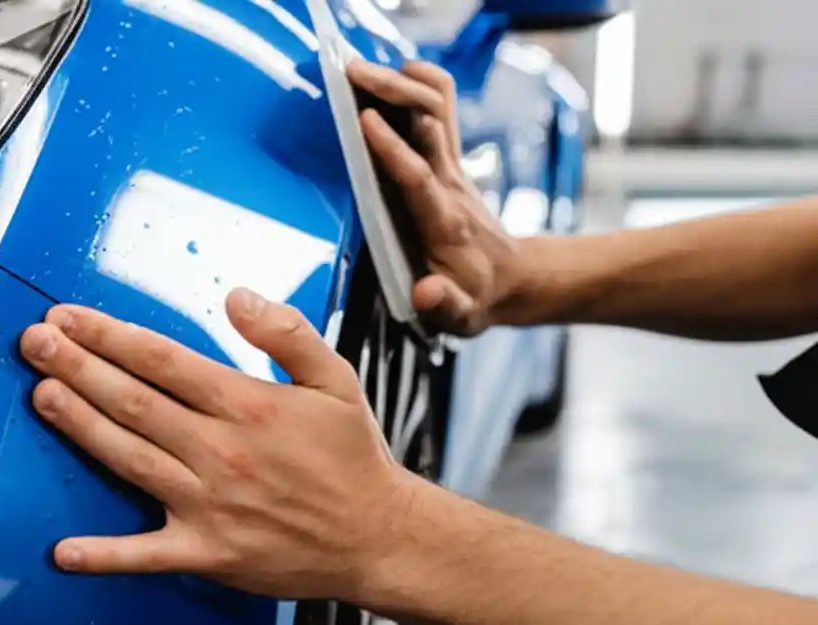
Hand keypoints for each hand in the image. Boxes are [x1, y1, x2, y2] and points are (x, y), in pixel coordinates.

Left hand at [19, 289, 429, 601]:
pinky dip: (105, 556)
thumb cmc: (352, 459)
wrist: (379, 538)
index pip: (162, 359)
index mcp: (249, 404)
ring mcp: (210, 505)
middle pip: (134, 401)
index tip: (70, 318)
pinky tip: (63, 551)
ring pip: (130, 458)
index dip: (109, 335)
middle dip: (78, 368)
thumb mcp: (336, 378)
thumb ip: (286, 331)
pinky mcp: (208, 552)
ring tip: (41, 397)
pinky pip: (147, 555)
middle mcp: (222, 452)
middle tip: (34, 343)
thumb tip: (236, 297)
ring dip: (80, 427)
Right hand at [348, 59, 525, 335]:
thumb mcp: (460, 317)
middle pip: (425, 124)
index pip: (417, 176)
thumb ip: (443, 305)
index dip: (392, 147)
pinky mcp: (448, 158)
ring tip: (361, 67)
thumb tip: (425, 292)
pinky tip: (395, 72)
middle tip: (351, 72)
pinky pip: (441, 106)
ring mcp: (451, 166)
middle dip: (392, 93)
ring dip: (401, 81)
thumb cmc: (475, 298)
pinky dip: (421, 82)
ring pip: (434, 107)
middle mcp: (449, 184)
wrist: (511, 279)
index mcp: (442, 222)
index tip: (365, 119)